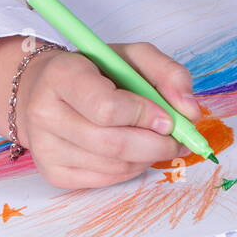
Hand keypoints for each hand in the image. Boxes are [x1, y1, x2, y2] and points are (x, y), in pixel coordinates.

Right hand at [14, 41, 203, 190]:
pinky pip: (103, 180)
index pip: (108, 108)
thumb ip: (168, 73)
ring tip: (156, 142)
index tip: (167, 117)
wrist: (45, 88)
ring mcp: (45, 147)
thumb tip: (190, 111)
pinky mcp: (52, 172)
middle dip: (156, 145)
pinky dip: (129, 169)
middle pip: (113, 144)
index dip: (145, 116)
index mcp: (62, 75)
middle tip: (177, 139)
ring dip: (146, 157)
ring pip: (112, 166)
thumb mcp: (132, 56)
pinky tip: (133, 152)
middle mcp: (45, 113)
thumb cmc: (94, 70)